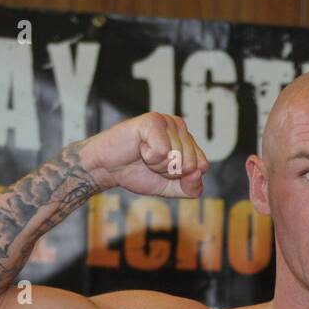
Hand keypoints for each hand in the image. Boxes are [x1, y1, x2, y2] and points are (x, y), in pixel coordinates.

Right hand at [79, 113, 209, 197]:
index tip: (163, 171)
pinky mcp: (152, 120)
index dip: (181, 177)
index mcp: (187, 140)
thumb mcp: (170, 188)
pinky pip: (163, 151)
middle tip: (151, 163)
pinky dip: (149, 157)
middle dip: (169, 172)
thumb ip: (191, 188)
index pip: (202, 166)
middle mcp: (180, 127)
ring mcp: (167, 121)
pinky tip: (140, 147)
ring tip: (144, 155)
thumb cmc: (137, 173)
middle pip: (190, 163)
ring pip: (177, 158)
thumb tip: (198, 172)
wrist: (107, 169)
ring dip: (157, 165)